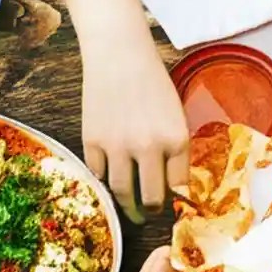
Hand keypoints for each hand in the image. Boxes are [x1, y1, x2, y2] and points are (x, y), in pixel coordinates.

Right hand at [80, 37, 188, 218]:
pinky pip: (99, 174)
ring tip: (132, 212)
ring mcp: (118, 145)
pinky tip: (110, 183)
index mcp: (176, 140)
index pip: (179, 188)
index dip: (177, 202)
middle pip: (151, 198)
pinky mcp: (92, 140)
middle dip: (153, 211)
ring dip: (128, 207)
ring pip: (123, 192)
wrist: (119, 55)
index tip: (175, 209)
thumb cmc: (154, 84)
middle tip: (151, 215)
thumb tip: (174, 187)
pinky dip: (104, 182)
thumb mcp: (176, 117)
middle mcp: (148, 147)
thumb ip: (176, 150)